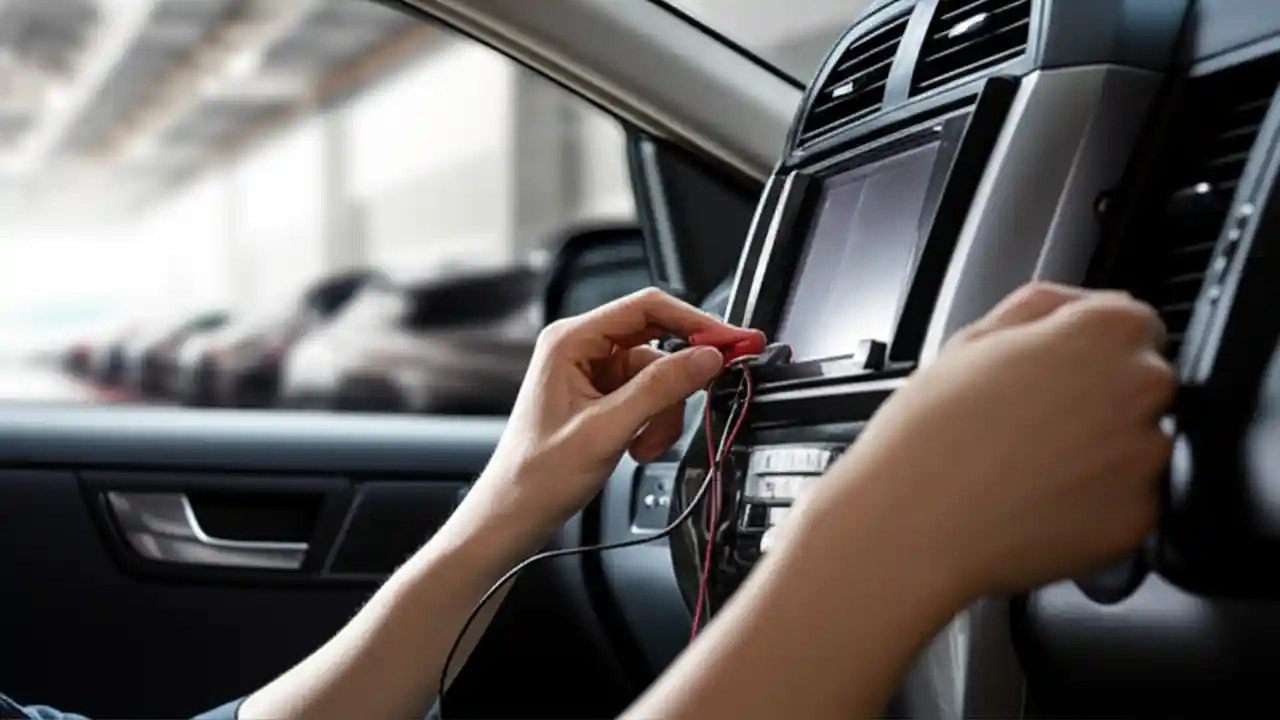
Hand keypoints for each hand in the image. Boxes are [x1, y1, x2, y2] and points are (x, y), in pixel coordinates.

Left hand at [475, 288, 764, 539]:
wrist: (516, 513)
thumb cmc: (538, 474)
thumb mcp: (607, 429)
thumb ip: (659, 389)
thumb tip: (706, 357)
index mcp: (570, 340)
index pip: (647, 307)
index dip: (695, 321)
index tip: (731, 340)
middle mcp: (580, 348)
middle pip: (657, 340)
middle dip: (680, 377)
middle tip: (711, 390)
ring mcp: (592, 372)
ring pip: (658, 374)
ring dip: (664, 411)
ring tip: (647, 445)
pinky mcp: (602, 397)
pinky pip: (648, 396)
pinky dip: (654, 422)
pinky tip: (638, 446)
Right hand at [794, 283, 1175, 596]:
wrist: (911, 526)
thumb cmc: (928, 434)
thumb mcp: (972, 339)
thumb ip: (1044, 306)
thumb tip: (1085, 307)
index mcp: (1105, 331)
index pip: (1135, 326)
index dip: (1087, 351)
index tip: (1053, 374)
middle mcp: (1142, 388)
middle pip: (1142, 386)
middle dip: (1099, 400)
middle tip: (1030, 423)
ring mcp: (1145, 457)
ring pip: (1137, 447)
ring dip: (1100, 454)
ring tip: (1029, 465)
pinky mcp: (1139, 518)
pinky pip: (1129, 504)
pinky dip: (1095, 505)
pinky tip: (1038, 500)